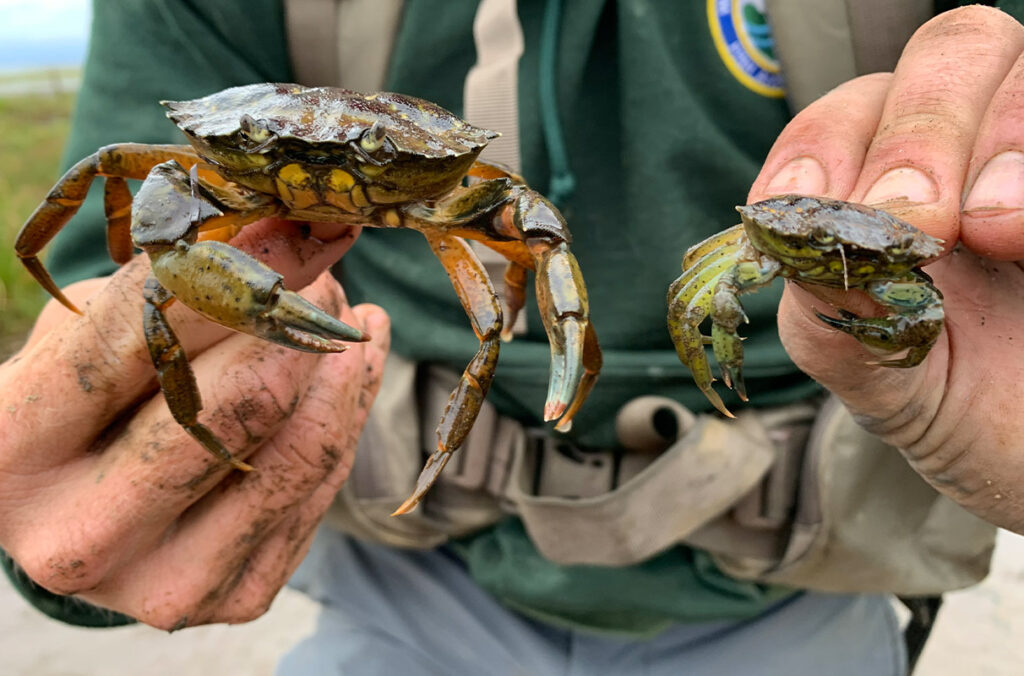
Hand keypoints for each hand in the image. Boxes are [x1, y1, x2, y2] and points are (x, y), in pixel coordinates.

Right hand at [0, 218, 388, 628]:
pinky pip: (320, 488)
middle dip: (293, 323)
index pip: (133, 335)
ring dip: (338, 364)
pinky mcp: (234, 597)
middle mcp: (77, 536)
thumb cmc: (88, 405)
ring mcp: (161, 583)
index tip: (297, 221)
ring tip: (345, 314)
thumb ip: (173, 285)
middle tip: (325, 270)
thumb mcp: (96, 333)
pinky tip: (356, 362)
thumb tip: (293, 227)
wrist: (94, 510)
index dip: (229, 268)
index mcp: (9, 451)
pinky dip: (349, 411)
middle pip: (225, 409)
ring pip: (294, 451)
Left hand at [748, 6, 1023, 532]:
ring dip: (1002, 137)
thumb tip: (794, 237)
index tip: (810, 203)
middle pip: (948, 51)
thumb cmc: (946, 398)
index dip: (823, 141)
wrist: (1023, 453)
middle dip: (918, 130)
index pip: (849, 109)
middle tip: (915, 221)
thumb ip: (824, 310)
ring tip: (992, 230)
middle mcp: (970, 146)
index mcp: (886, 177)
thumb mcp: (866, 365)